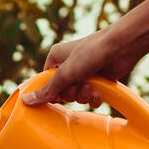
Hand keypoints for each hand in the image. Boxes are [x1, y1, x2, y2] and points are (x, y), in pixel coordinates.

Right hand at [21, 29, 137, 107]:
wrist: (122, 47)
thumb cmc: (92, 53)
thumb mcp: (66, 74)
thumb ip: (48, 90)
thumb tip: (25, 101)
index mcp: (56, 58)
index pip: (46, 82)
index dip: (52, 92)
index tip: (59, 93)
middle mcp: (69, 65)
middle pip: (62, 92)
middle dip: (72, 93)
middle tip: (79, 85)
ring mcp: (84, 73)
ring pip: (77, 96)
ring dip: (84, 95)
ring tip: (92, 87)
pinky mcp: (98, 81)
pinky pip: (90, 98)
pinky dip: (94, 98)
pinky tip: (99, 92)